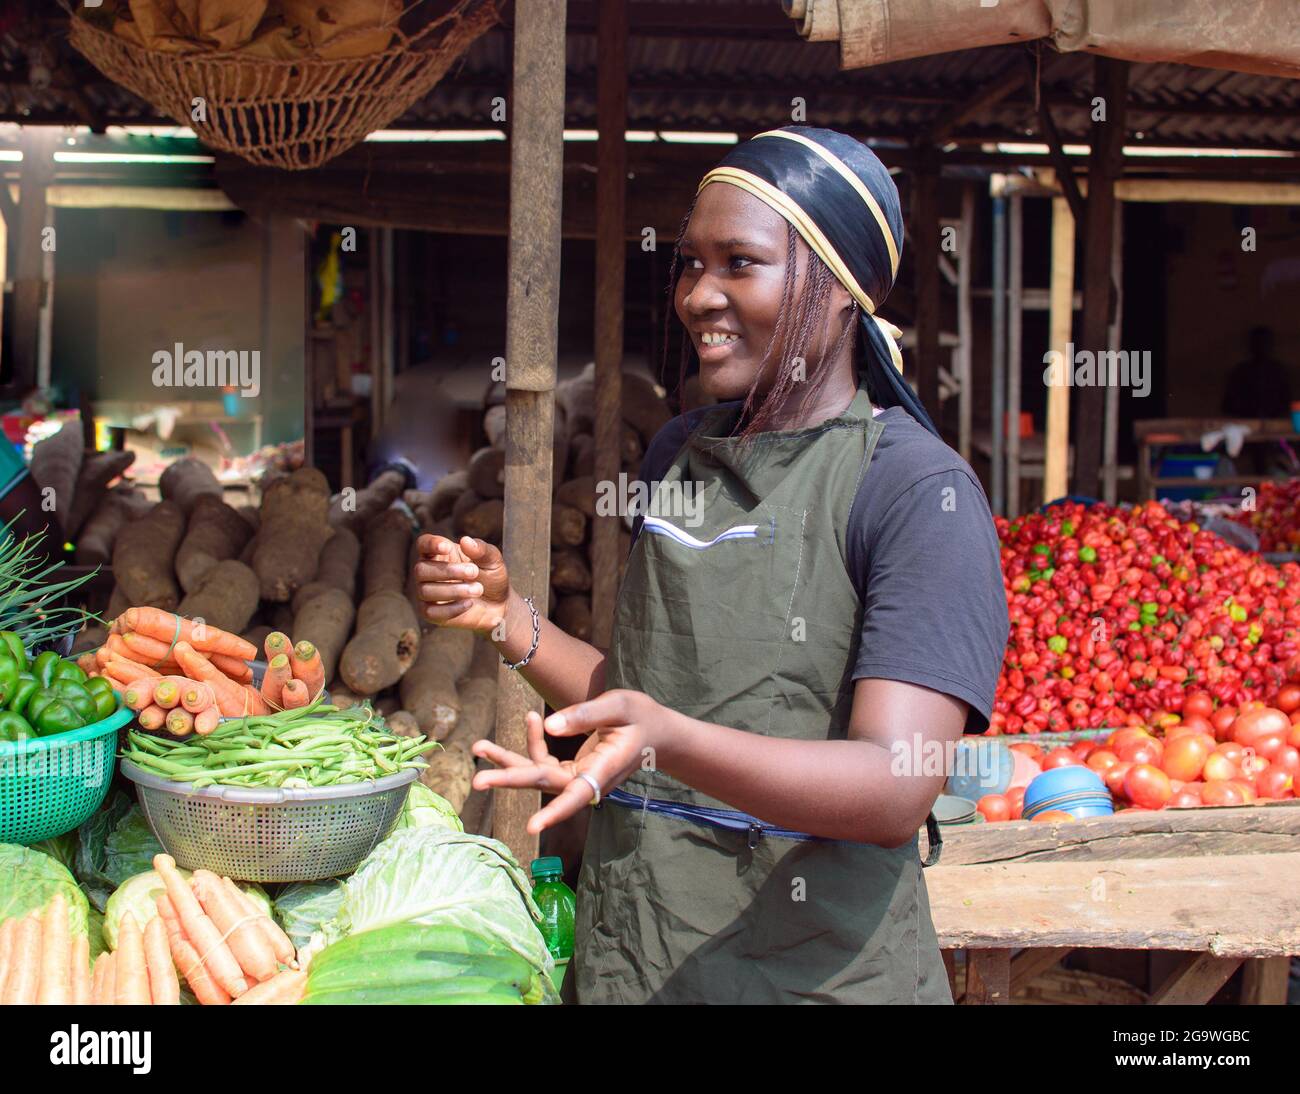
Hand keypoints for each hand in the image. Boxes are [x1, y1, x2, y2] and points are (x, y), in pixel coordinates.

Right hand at [413, 534, 509, 634]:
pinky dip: (451, 608)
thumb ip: (481, 550)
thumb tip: (465, 541)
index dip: (430, 544)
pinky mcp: (430, 613)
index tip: (447, 547)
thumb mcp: (492, 560)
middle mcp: (428, 572)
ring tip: (478, 589)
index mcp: (439, 554)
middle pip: (421, 569)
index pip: (423, 544)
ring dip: (453, 590)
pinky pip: (431, 612)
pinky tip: (469, 603)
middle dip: (448, 571)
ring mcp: (426, 593)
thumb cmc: (491, 577)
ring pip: (425, 591)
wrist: (499, 604)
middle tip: (474, 572)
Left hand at [471, 689, 675, 834]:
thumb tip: (548, 725)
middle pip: (545, 783)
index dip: (555, 812)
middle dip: (510, 779)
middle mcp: (588, 779)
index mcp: (605, 768)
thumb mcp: (619, 706)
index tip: (531, 827)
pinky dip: (532, 742)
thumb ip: (585, 715)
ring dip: (508, 762)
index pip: (577, 793)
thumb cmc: (642, 717)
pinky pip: (544, 761)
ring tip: (478, 747)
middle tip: (478, 780)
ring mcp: (578, 777)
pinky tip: (528, 719)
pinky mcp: (572, 770)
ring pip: (538, 774)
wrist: (657, 732)